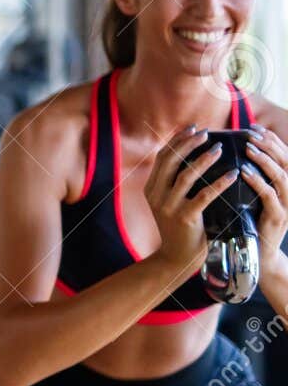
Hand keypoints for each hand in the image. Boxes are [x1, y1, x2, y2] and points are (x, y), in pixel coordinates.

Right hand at [146, 126, 232, 277]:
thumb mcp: (170, 202)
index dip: (177, 140)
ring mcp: (168, 207)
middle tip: (207, 133)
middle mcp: (156, 196)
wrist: (176, 257)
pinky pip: (204, 196)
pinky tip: (233, 174)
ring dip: (204, 160)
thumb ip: (175, 183)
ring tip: (220, 149)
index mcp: (151, 189)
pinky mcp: (184, 218)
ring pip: (186, 176)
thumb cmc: (180, 227)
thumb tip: (192, 156)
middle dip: (189, 144)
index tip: (193, 128)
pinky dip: (220, 183)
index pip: (162, 157)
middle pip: (171, 162)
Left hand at [244, 125, 287, 275]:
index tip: (254, 127)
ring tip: (249, 148)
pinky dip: (258, 182)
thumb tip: (233, 156)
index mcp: (286, 185)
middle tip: (252, 133)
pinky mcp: (278, 218)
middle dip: (270, 145)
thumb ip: (249, 178)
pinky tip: (243, 172)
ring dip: (265, 160)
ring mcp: (287, 205)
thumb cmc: (250, 222)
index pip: (283, 156)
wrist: (256, 255)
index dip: (271, 140)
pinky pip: (270, 196)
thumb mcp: (252, 197)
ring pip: (281, 176)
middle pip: (286, 162)